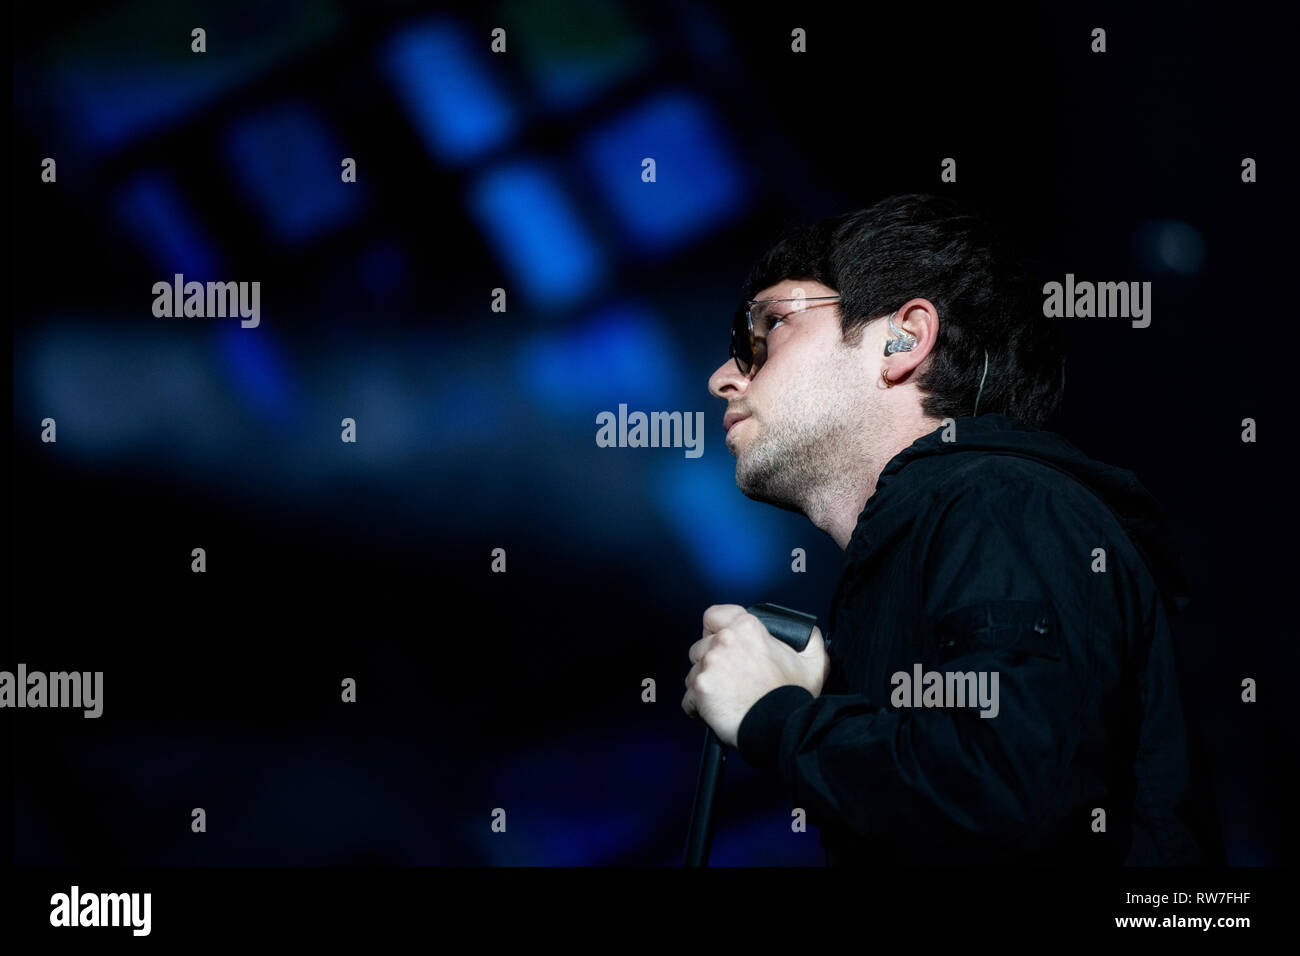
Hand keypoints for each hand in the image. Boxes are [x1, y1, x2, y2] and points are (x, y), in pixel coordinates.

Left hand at [682, 604, 829, 748]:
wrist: (782, 726)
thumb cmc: (793, 697)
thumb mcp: (813, 660)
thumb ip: (808, 639)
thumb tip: (803, 633)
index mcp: (747, 628)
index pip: (714, 615)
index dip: (715, 630)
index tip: (722, 643)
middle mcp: (724, 640)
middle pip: (700, 647)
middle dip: (711, 663)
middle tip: (730, 679)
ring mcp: (709, 664)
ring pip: (693, 673)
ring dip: (705, 686)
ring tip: (725, 699)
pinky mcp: (700, 688)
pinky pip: (688, 699)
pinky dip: (698, 708)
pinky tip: (716, 712)